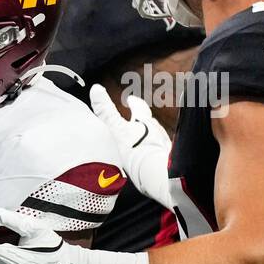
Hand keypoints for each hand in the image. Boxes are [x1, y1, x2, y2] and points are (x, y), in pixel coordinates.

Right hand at [89, 84, 170, 206]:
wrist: (158, 175)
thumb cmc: (137, 152)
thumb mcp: (117, 130)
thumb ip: (106, 111)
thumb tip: (96, 89)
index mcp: (143, 122)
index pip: (139, 107)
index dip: (133, 103)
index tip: (130, 100)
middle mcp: (156, 131)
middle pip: (149, 122)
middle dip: (142, 120)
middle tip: (136, 121)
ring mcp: (163, 145)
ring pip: (155, 137)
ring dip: (148, 137)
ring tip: (140, 144)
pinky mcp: (167, 160)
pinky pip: (159, 153)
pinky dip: (154, 153)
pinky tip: (149, 161)